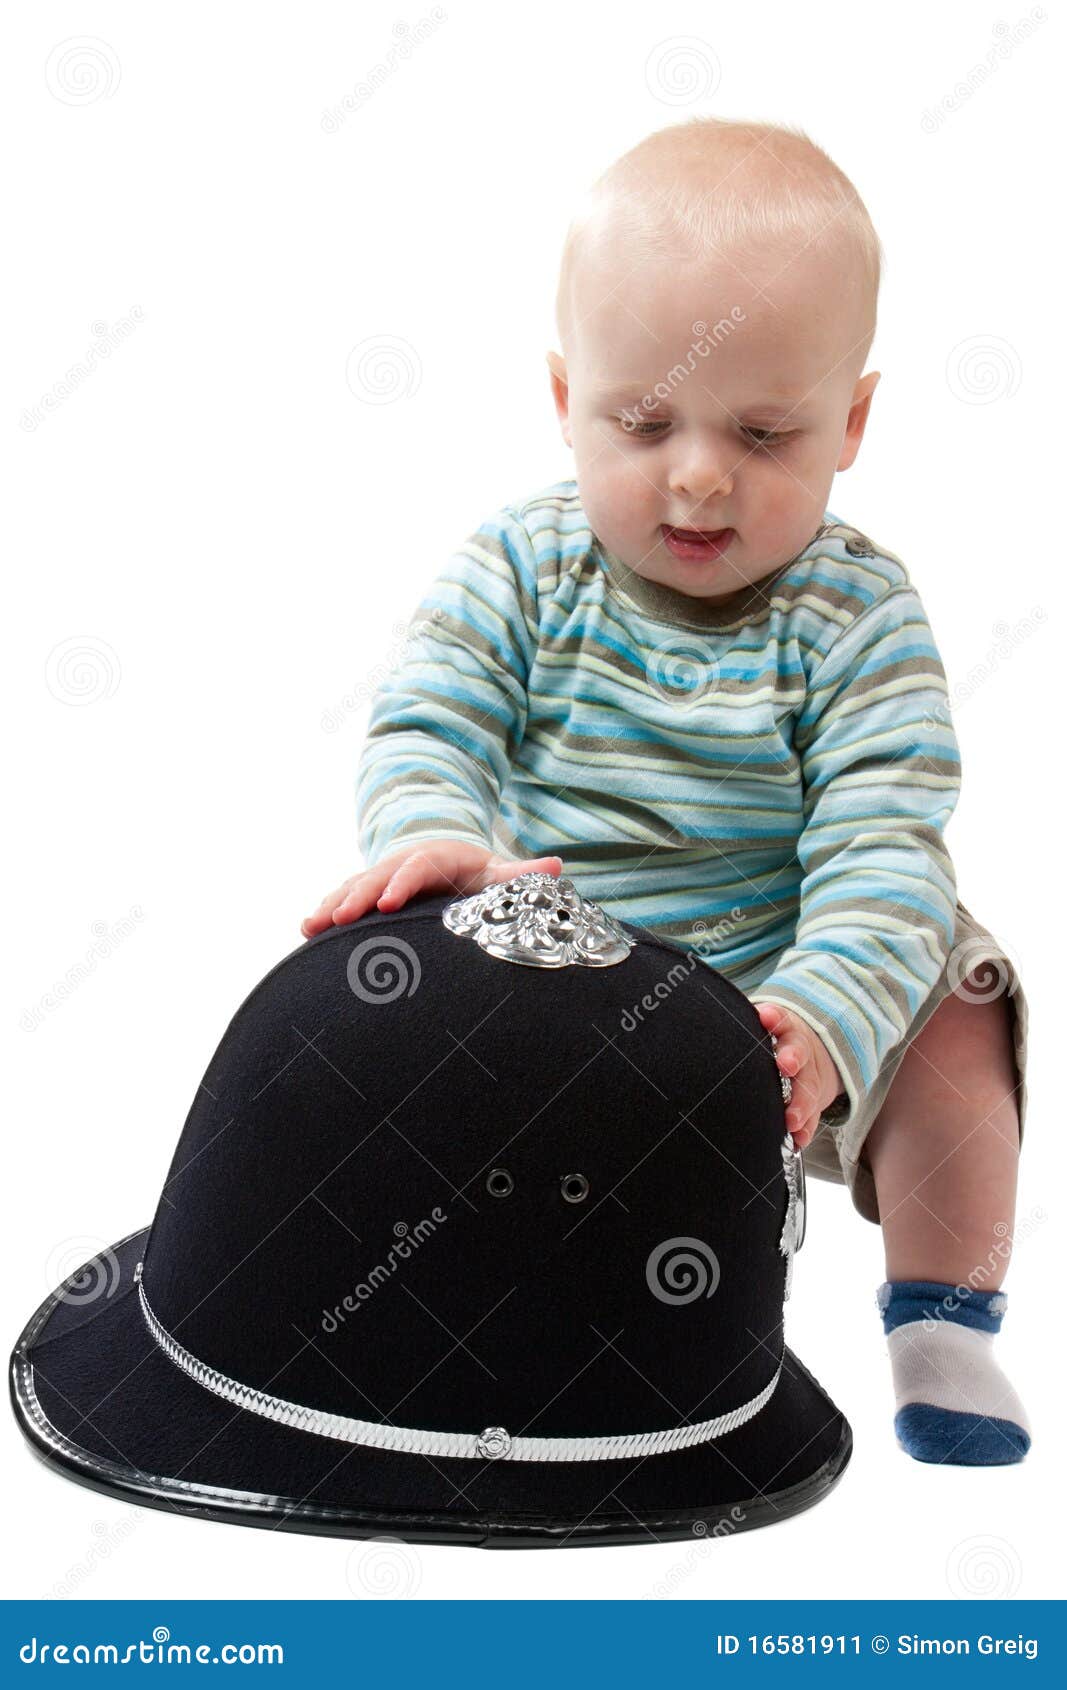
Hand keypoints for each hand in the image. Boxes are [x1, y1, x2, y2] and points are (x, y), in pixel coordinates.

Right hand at [300, 842, 564, 936]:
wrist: (452, 863)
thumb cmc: (480, 876)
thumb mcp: (501, 873)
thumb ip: (522, 874)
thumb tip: (556, 866)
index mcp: (437, 857)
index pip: (418, 867)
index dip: (403, 884)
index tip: (389, 904)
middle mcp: (404, 863)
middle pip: (378, 876)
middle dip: (358, 897)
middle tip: (341, 919)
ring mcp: (383, 876)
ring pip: (354, 886)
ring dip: (333, 904)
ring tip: (311, 925)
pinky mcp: (370, 892)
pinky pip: (344, 897)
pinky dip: (326, 910)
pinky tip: (306, 929)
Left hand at [753, 1002, 843, 1149]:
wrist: (804, 1056)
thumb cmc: (768, 1044)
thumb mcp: (759, 1030)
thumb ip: (739, 1030)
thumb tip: (704, 1027)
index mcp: (783, 1028)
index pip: (780, 1018)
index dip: (774, 1017)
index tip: (766, 1017)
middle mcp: (798, 1049)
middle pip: (798, 1051)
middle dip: (792, 1058)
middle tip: (785, 1065)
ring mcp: (809, 1075)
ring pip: (808, 1086)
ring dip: (800, 1103)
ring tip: (792, 1119)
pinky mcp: (813, 1100)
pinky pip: (813, 1115)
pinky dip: (806, 1128)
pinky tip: (799, 1138)